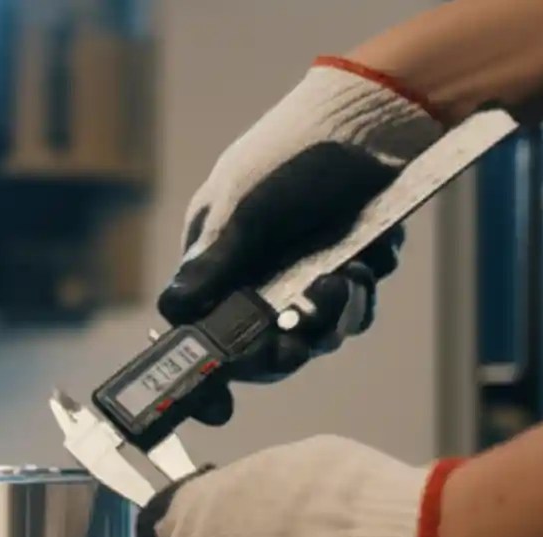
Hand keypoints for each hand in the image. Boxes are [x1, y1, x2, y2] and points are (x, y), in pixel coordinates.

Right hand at [160, 57, 443, 423]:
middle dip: (290, 347)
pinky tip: (372, 252)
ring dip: (338, 314)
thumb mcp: (242, 205)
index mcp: (216, 266)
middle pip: (265, 350)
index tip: (218, 410)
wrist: (369, 121)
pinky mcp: (347, 270)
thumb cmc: (289, 154)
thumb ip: (212, 263)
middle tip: (308, 330)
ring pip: (317, 335)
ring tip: (352, 273)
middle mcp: (255, 279)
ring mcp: (303, 277)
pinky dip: (366, 287)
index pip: (199, 336)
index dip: (205, 378)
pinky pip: (355, 307)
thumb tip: (170, 313)